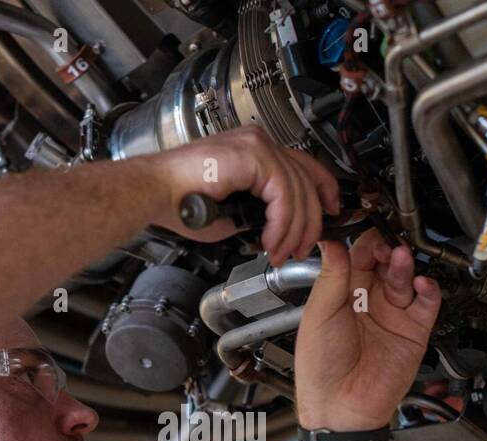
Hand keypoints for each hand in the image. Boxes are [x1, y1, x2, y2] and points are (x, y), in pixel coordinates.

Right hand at [151, 126, 340, 265]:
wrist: (155, 192)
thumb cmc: (180, 200)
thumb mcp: (231, 211)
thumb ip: (257, 214)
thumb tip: (273, 230)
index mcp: (254, 151)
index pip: (304, 166)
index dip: (324, 191)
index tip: (331, 213)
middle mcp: (259, 142)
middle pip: (307, 180)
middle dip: (311, 222)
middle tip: (301, 249)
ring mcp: (257, 145)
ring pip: (299, 190)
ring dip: (294, 230)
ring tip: (281, 252)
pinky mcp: (253, 155)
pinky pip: (284, 194)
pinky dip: (281, 223)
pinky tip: (271, 241)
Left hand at [294, 230, 440, 432]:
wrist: (341, 408)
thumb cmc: (320, 368)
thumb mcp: (319, 315)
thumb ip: (331, 277)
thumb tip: (330, 241)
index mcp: (342, 294)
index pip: (359, 256)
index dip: (366, 242)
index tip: (370, 230)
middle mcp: (369, 301)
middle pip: (386, 262)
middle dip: (389, 248)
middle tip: (389, 244)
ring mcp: (392, 315)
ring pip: (406, 277)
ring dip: (406, 264)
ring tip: (401, 259)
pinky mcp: (413, 331)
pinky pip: (427, 303)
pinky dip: (428, 289)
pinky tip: (420, 283)